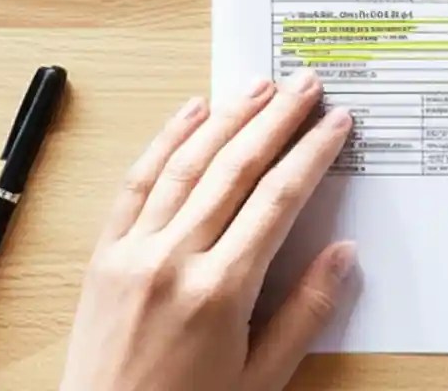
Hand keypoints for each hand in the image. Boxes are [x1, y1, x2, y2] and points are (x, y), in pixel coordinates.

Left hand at [61, 71, 355, 390]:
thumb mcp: (262, 377)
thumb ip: (306, 312)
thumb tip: (344, 254)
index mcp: (220, 292)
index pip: (278, 201)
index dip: (311, 154)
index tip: (335, 123)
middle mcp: (174, 261)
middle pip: (235, 169)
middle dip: (277, 120)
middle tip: (306, 85)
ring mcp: (133, 251)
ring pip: (186, 165)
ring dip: (227, 118)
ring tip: (260, 86)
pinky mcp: (103, 254)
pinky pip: (135, 183)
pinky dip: (164, 141)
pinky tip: (190, 112)